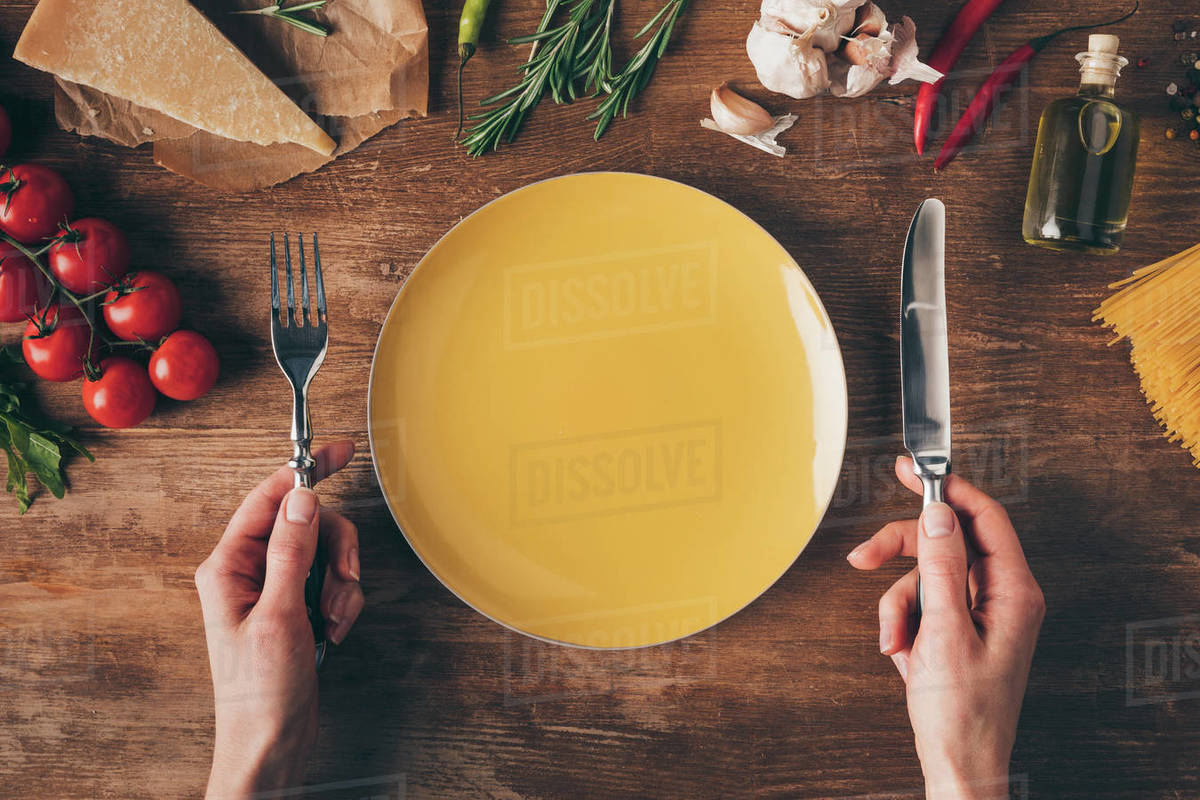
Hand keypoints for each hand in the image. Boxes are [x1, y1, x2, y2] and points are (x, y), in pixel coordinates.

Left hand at [194, 440, 363, 798]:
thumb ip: (291, 551)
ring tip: (335, 617)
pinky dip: (343, 603)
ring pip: (326, 553)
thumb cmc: (260, 692)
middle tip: (344, 581)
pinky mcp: (297, 607)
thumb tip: (302, 498)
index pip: (269, 499)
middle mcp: (250, 571)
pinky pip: (333, 581)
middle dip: (336, 552)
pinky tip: (334, 629)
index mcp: (229, 566)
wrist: (271, 742)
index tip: (339, 452)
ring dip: (342, 583)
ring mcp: (276, 589)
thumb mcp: (280, 615)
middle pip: (308, 524)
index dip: (305, 471)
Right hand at [847, 456, 1044, 799]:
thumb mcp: (944, 632)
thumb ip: (941, 565)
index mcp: (1014, 592)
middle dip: (901, 554)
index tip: (913, 471)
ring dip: (898, 606)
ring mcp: (979, 614)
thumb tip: (938, 513)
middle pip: (944, 544)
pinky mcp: (958, 629)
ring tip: (896, 642)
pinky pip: (922, 604)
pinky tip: (902, 654)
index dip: (947, 489)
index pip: (983, 517)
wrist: (958, 763)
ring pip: (925, 576)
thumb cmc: (962, 712)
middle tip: (863, 557)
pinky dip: (902, 625)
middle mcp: (1001, 596)